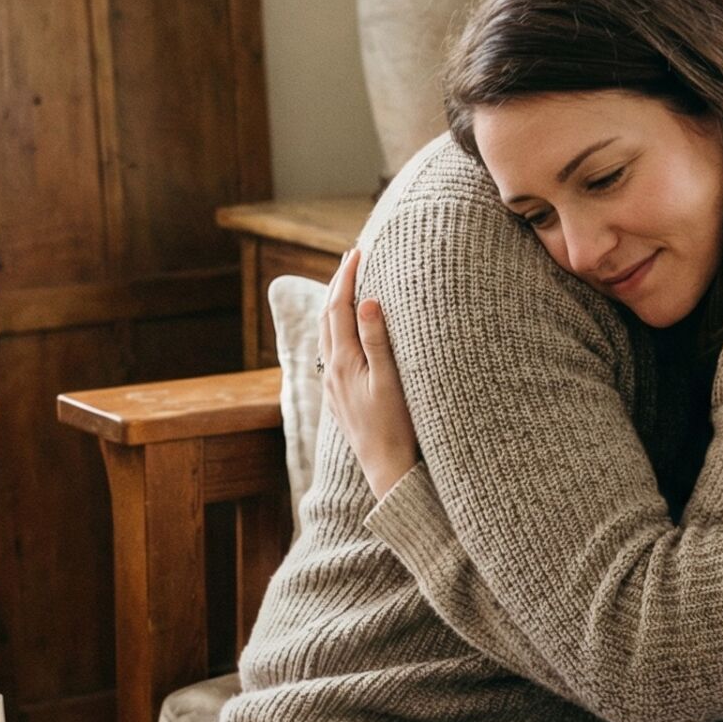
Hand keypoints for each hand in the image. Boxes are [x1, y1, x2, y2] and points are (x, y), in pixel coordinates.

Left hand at [320, 248, 421, 499]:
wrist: (386, 468)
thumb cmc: (396, 427)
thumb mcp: (391, 381)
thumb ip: (377, 340)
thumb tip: (367, 301)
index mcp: (344, 361)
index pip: (340, 308)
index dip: (347, 278)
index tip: (357, 253)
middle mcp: (332, 370)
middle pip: (328, 317)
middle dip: (338, 285)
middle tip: (350, 259)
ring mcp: (332, 385)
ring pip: (326, 335)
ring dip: (334, 307)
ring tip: (345, 288)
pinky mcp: (338, 397)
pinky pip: (330, 352)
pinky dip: (336, 330)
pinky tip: (345, 333)